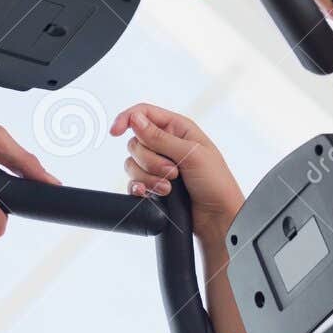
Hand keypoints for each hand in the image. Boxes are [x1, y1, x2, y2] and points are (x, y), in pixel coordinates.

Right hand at [110, 103, 242, 240]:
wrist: (217, 218)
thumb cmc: (215, 182)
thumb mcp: (191, 154)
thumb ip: (160, 137)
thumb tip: (135, 119)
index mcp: (178, 128)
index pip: (144, 113)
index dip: (127, 119)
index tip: (115, 132)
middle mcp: (166, 144)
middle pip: (136, 142)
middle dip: (150, 160)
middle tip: (173, 172)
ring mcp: (158, 165)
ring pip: (132, 163)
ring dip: (149, 177)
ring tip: (169, 188)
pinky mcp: (153, 185)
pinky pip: (133, 182)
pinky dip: (140, 188)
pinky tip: (153, 194)